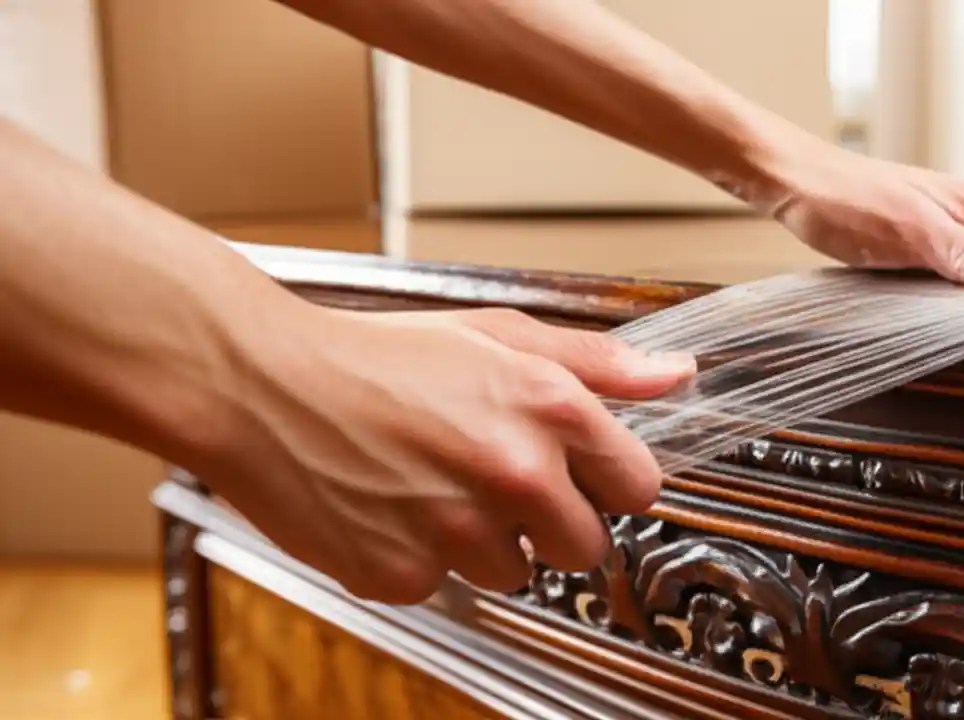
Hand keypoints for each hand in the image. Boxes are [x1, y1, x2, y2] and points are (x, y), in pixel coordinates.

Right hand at [193, 306, 694, 603]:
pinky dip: (425, 558)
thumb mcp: (496, 335)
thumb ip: (597, 363)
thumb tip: (676, 375)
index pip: (638, 486)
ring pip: (516, 572)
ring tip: (434, 485)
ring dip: (488, 542)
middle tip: (494, 478)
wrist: (262, 386)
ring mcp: (459, 531)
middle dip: (554, 521)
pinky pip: (445, 585)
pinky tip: (394, 507)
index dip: (608, 481)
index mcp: (548, 408)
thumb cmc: (376, 356)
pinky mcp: (405, 574)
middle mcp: (514, 474)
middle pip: (587, 546)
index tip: (581, 474)